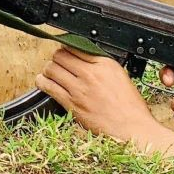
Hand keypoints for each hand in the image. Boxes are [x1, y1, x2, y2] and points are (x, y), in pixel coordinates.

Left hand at [36, 48, 173, 156]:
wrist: (131, 127)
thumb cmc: (129, 105)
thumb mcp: (119, 75)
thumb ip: (100, 64)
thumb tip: (83, 57)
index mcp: (104, 64)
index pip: (76, 46)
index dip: (67, 48)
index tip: (65, 51)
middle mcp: (91, 73)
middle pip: (60, 55)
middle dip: (56, 58)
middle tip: (58, 63)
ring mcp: (79, 89)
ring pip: (51, 69)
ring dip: (48, 69)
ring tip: (51, 73)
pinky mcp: (71, 104)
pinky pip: (48, 87)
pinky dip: (42, 82)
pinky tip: (44, 82)